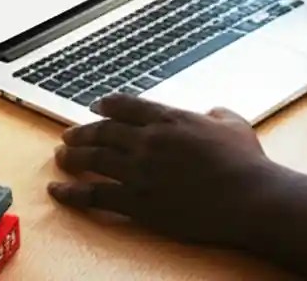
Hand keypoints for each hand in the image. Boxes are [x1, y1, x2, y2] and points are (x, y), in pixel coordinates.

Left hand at [47, 95, 271, 247]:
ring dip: (72, 157)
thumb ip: (216, 114)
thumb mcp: (234, 124)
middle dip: (82, 132)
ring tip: (60, 156)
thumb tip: (210, 112)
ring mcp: (140, 171)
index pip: (126, 105)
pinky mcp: (137, 202)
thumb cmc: (246, 163)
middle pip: (103, 131)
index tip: (95, 106)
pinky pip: (94, 195)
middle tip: (69, 135)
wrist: (248, 198)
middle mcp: (148, 141)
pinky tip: (58, 189)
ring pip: (93, 160)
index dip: (106, 104)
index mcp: (170, 118)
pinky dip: (71, 192)